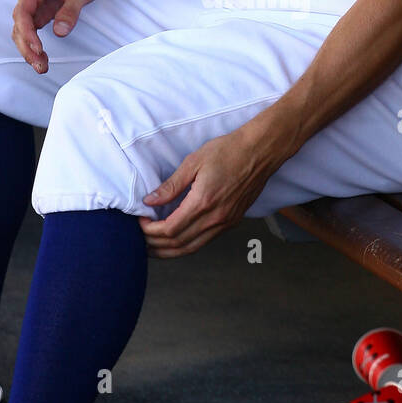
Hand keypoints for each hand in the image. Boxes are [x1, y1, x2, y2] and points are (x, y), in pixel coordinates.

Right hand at [11, 0, 111, 73]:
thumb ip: (70, 11)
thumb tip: (59, 32)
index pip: (23, 11)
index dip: (27, 32)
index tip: (38, 48)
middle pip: (19, 24)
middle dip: (26, 47)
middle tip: (40, 65)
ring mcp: (35, 4)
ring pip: (23, 30)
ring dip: (29, 49)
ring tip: (42, 67)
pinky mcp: (42, 12)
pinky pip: (33, 31)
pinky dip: (36, 45)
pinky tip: (43, 58)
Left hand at [139, 128, 280, 257]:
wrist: (261, 151)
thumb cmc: (229, 151)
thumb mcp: (194, 162)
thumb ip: (171, 185)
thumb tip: (150, 200)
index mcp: (202, 202)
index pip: (169, 229)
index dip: (150, 230)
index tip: (140, 222)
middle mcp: (215, 218)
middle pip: (178, 244)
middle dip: (156, 245)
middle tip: (141, 240)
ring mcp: (226, 222)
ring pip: (192, 248)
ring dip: (170, 251)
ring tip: (154, 248)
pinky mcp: (232, 221)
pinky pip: (205, 241)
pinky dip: (187, 245)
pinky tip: (177, 240)